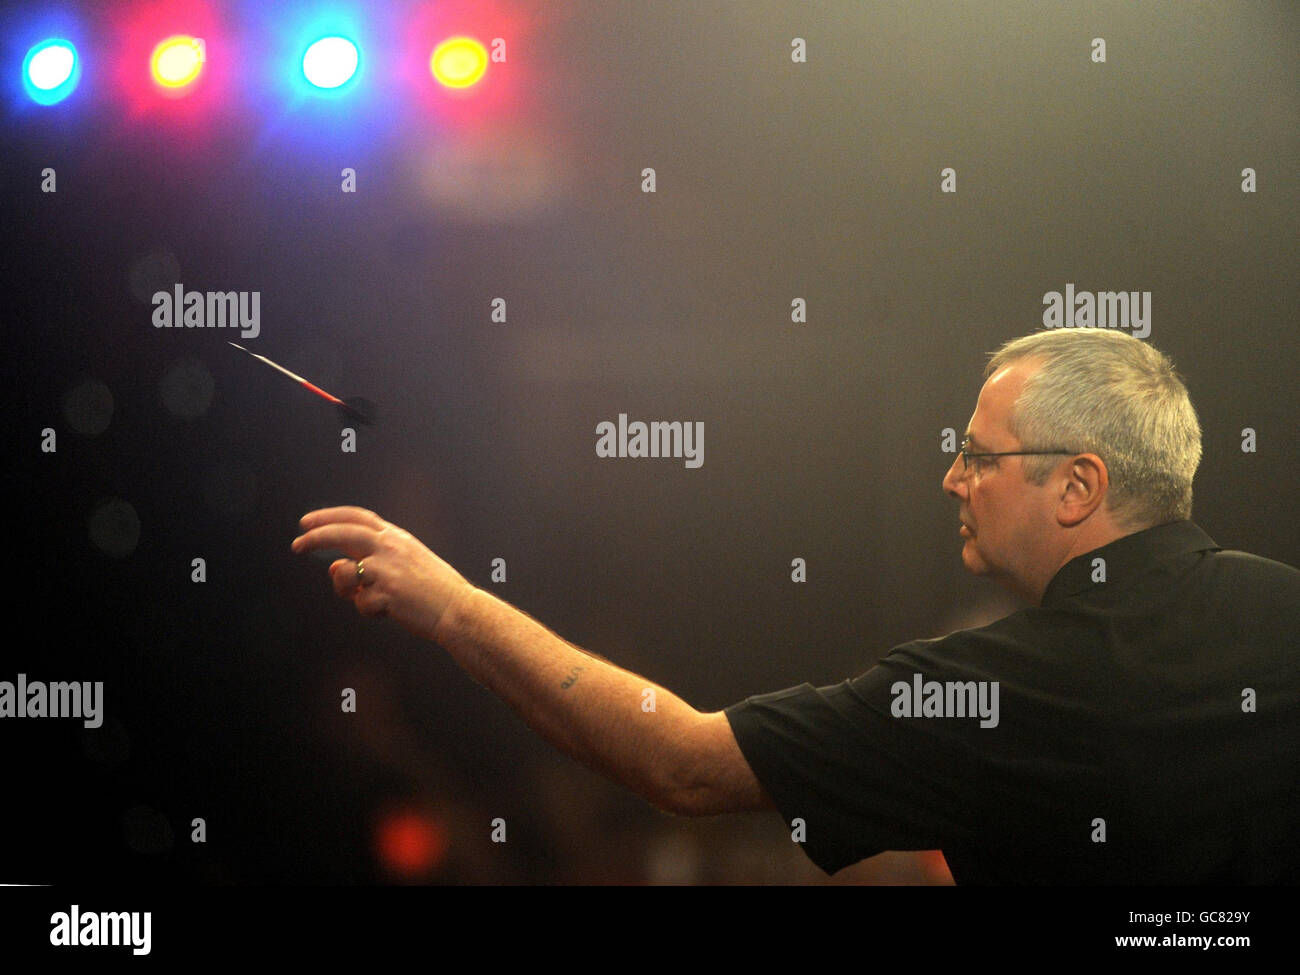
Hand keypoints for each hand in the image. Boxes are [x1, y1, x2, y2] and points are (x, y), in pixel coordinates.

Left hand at [291, 506, 472, 642]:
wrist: (458, 610)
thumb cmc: (433, 591)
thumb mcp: (404, 566)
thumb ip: (371, 562)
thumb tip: (334, 567)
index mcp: (397, 537)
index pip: (357, 517)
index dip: (330, 516)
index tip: (308, 522)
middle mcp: (390, 547)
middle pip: (342, 533)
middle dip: (316, 538)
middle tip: (297, 545)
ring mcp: (387, 569)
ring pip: (343, 573)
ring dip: (345, 589)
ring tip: (368, 598)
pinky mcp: (386, 592)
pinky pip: (360, 603)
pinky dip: (369, 611)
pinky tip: (391, 612)